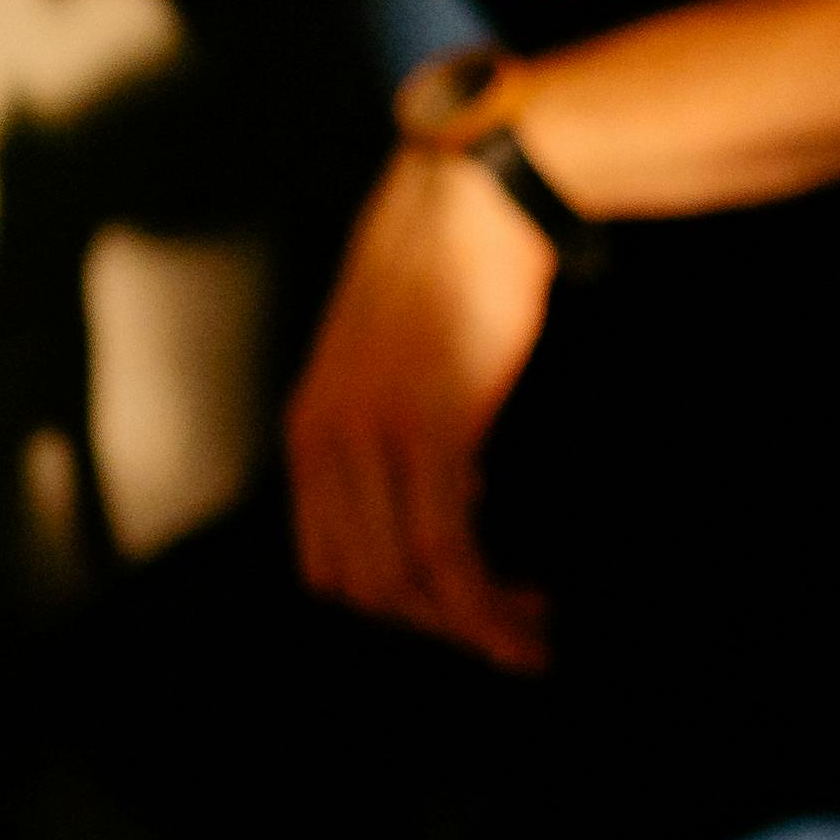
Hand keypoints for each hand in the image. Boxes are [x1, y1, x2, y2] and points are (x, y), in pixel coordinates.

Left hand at [287, 144, 558, 670]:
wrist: (470, 201)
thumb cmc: (448, 268)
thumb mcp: (396, 357)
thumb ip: (400, 428)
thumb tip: (454, 490)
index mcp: (310, 430)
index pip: (329, 565)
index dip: (396, 609)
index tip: (461, 615)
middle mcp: (325, 445)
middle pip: (364, 587)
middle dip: (437, 629)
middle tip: (508, 638)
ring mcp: (372, 441)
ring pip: (404, 583)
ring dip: (470, 626)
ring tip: (530, 634)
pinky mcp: (428, 431)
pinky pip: (445, 550)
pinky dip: (484, 598)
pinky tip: (526, 604)